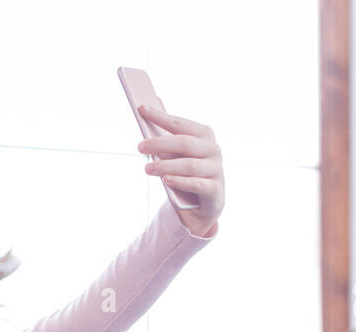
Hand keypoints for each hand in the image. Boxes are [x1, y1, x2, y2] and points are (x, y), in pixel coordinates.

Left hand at [136, 104, 223, 238]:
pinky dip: (181, 181)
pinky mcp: (215, 190)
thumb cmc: (187, 173)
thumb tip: (151, 104)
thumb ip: (167, 133)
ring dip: (166, 166)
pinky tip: (166, 180)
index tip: (141, 109)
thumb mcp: (176, 153)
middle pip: (185, 143)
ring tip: (147, 169)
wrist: (203, 203)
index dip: (161, 116)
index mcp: (204, 135)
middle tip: (140, 147)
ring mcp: (216, 170)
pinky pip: (197, 184)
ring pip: (189, 165)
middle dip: (160, 143)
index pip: (180, 123)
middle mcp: (213, 150)